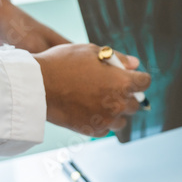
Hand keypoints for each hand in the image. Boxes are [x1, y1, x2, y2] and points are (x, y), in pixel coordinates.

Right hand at [34, 43, 151, 135]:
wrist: (37, 85)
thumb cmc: (62, 63)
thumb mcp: (91, 51)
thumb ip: (117, 58)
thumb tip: (135, 64)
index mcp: (122, 83)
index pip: (145, 83)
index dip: (139, 78)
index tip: (132, 77)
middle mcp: (118, 104)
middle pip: (135, 104)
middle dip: (127, 95)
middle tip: (110, 88)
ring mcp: (107, 119)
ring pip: (122, 119)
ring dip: (116, 111)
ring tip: (98, 100)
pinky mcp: (94, 130)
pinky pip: (106, 128)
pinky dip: (102, 121)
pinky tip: (88, 110)